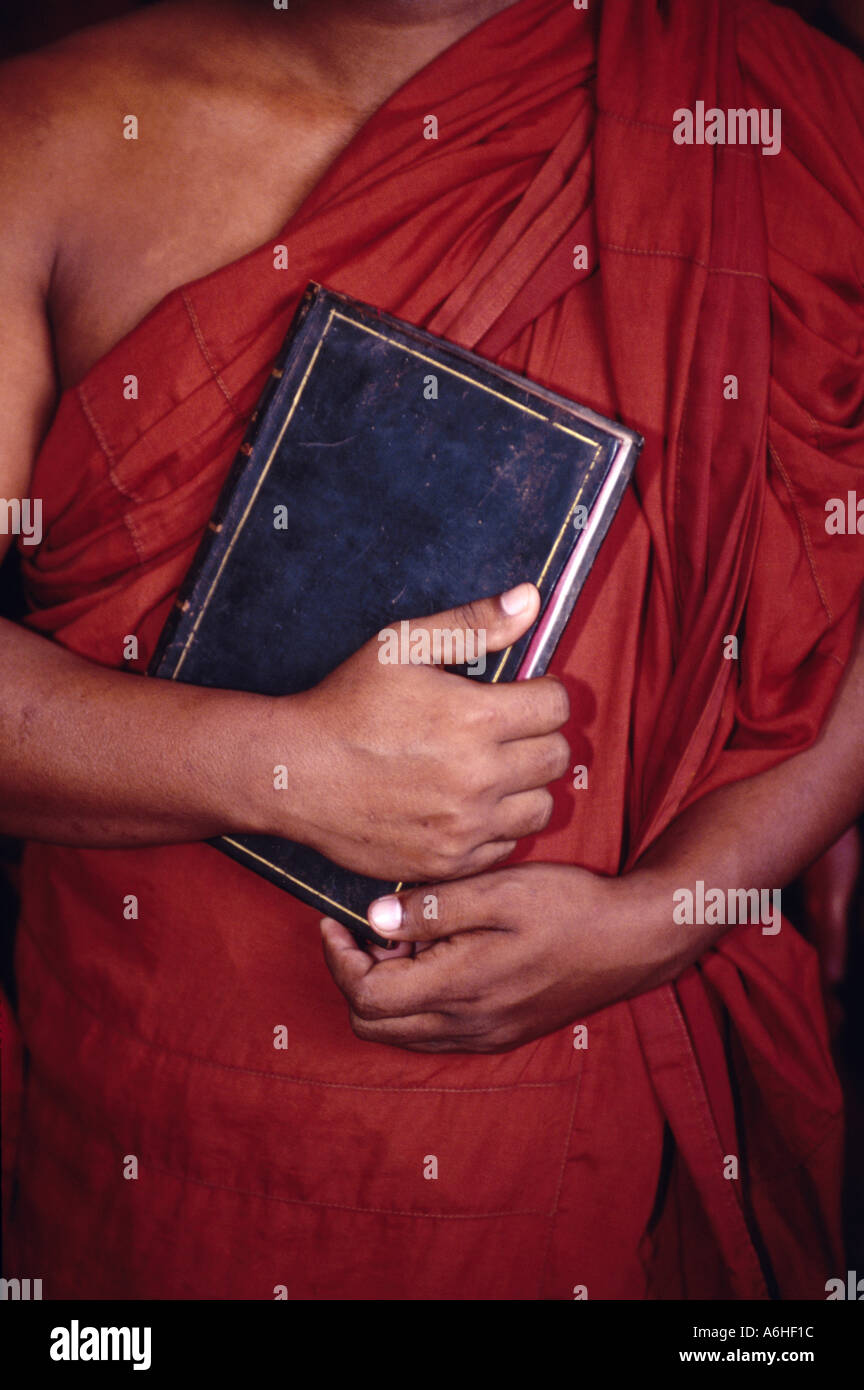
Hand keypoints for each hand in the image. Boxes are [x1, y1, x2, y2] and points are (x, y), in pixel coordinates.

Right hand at [267, 586, 569, 881]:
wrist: (294, 773)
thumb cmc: (346, 704)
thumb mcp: (402, 645)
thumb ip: (473, 623)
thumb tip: (530, 599)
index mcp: (475, 718)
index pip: (557, 705)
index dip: (543, 693)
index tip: (522, 694)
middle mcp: (479, 777)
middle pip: (557, 757)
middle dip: (539, 736)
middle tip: (508, 731)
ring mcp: (465, 825)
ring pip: (541, 807)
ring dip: (526, 786)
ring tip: (494, 770)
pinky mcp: (448, 860)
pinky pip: (507, 846)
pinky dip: (499, 827)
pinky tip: (470, 805)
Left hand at [320, 864, 676, 1051]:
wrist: (633, 940)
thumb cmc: (570, 907)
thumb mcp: (499, 891)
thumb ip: (434, 908)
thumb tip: (374, 917)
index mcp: (460, 988)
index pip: (366, 995)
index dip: (338, 957)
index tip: (336, 918)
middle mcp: (466, 1025)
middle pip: (372, 1024)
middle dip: (356, 975)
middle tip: (371, 928)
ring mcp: (483, 1036)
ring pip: (401, 1032)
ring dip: (387, 988)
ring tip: (410, 936)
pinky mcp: (500, 1034)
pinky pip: (434, 1031)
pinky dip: (417, 999)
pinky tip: (441, 954)